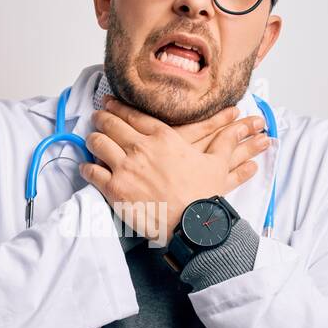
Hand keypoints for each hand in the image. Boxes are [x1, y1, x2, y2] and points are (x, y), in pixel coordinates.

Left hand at [79, 93, 270, 246]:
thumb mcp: (217, 164)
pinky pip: (92, 172)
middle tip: (97, 118)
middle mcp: (141, 147)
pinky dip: (87, 167)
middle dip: (101, 119)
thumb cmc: (205, 195)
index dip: (118, 107)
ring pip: (98, 143)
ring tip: (90, 140)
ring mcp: (125, 167)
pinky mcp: (115, 189)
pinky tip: (87, 167)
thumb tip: (240, 127)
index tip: (110, 104)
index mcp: (163, 137)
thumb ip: (224, 142)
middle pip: (111, 124)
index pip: (134, 114)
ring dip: (92, 140)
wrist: (192, 223)